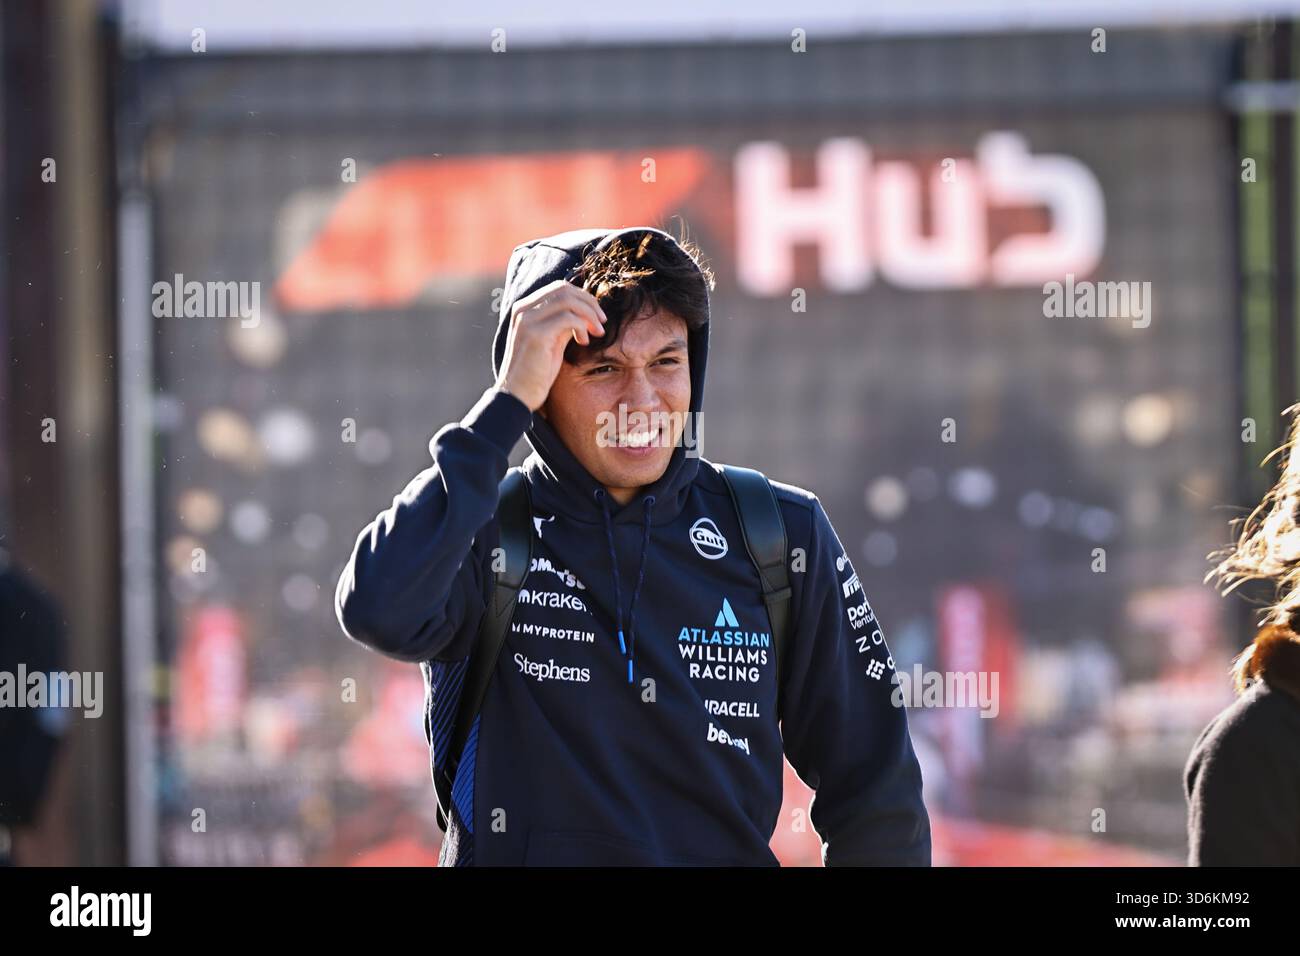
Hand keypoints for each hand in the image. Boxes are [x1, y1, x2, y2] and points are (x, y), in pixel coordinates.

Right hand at [496, 279, 606, 411]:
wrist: (517, 395)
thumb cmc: (536, 372)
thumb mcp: (551, 341)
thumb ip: (563, 324)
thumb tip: (585, 313)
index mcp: (525, 308)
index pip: (559, 288)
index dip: (583, 298)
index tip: (597, 316)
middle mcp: (523, 309)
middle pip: (565, 289)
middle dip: (589, 304)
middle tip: (602, 323)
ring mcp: (528, 320)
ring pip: (568, 300)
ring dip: (589, 314)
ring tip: (597, 332)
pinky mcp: (536, 334)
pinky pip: (568, 318)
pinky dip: (582, 327)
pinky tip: (583, 342)